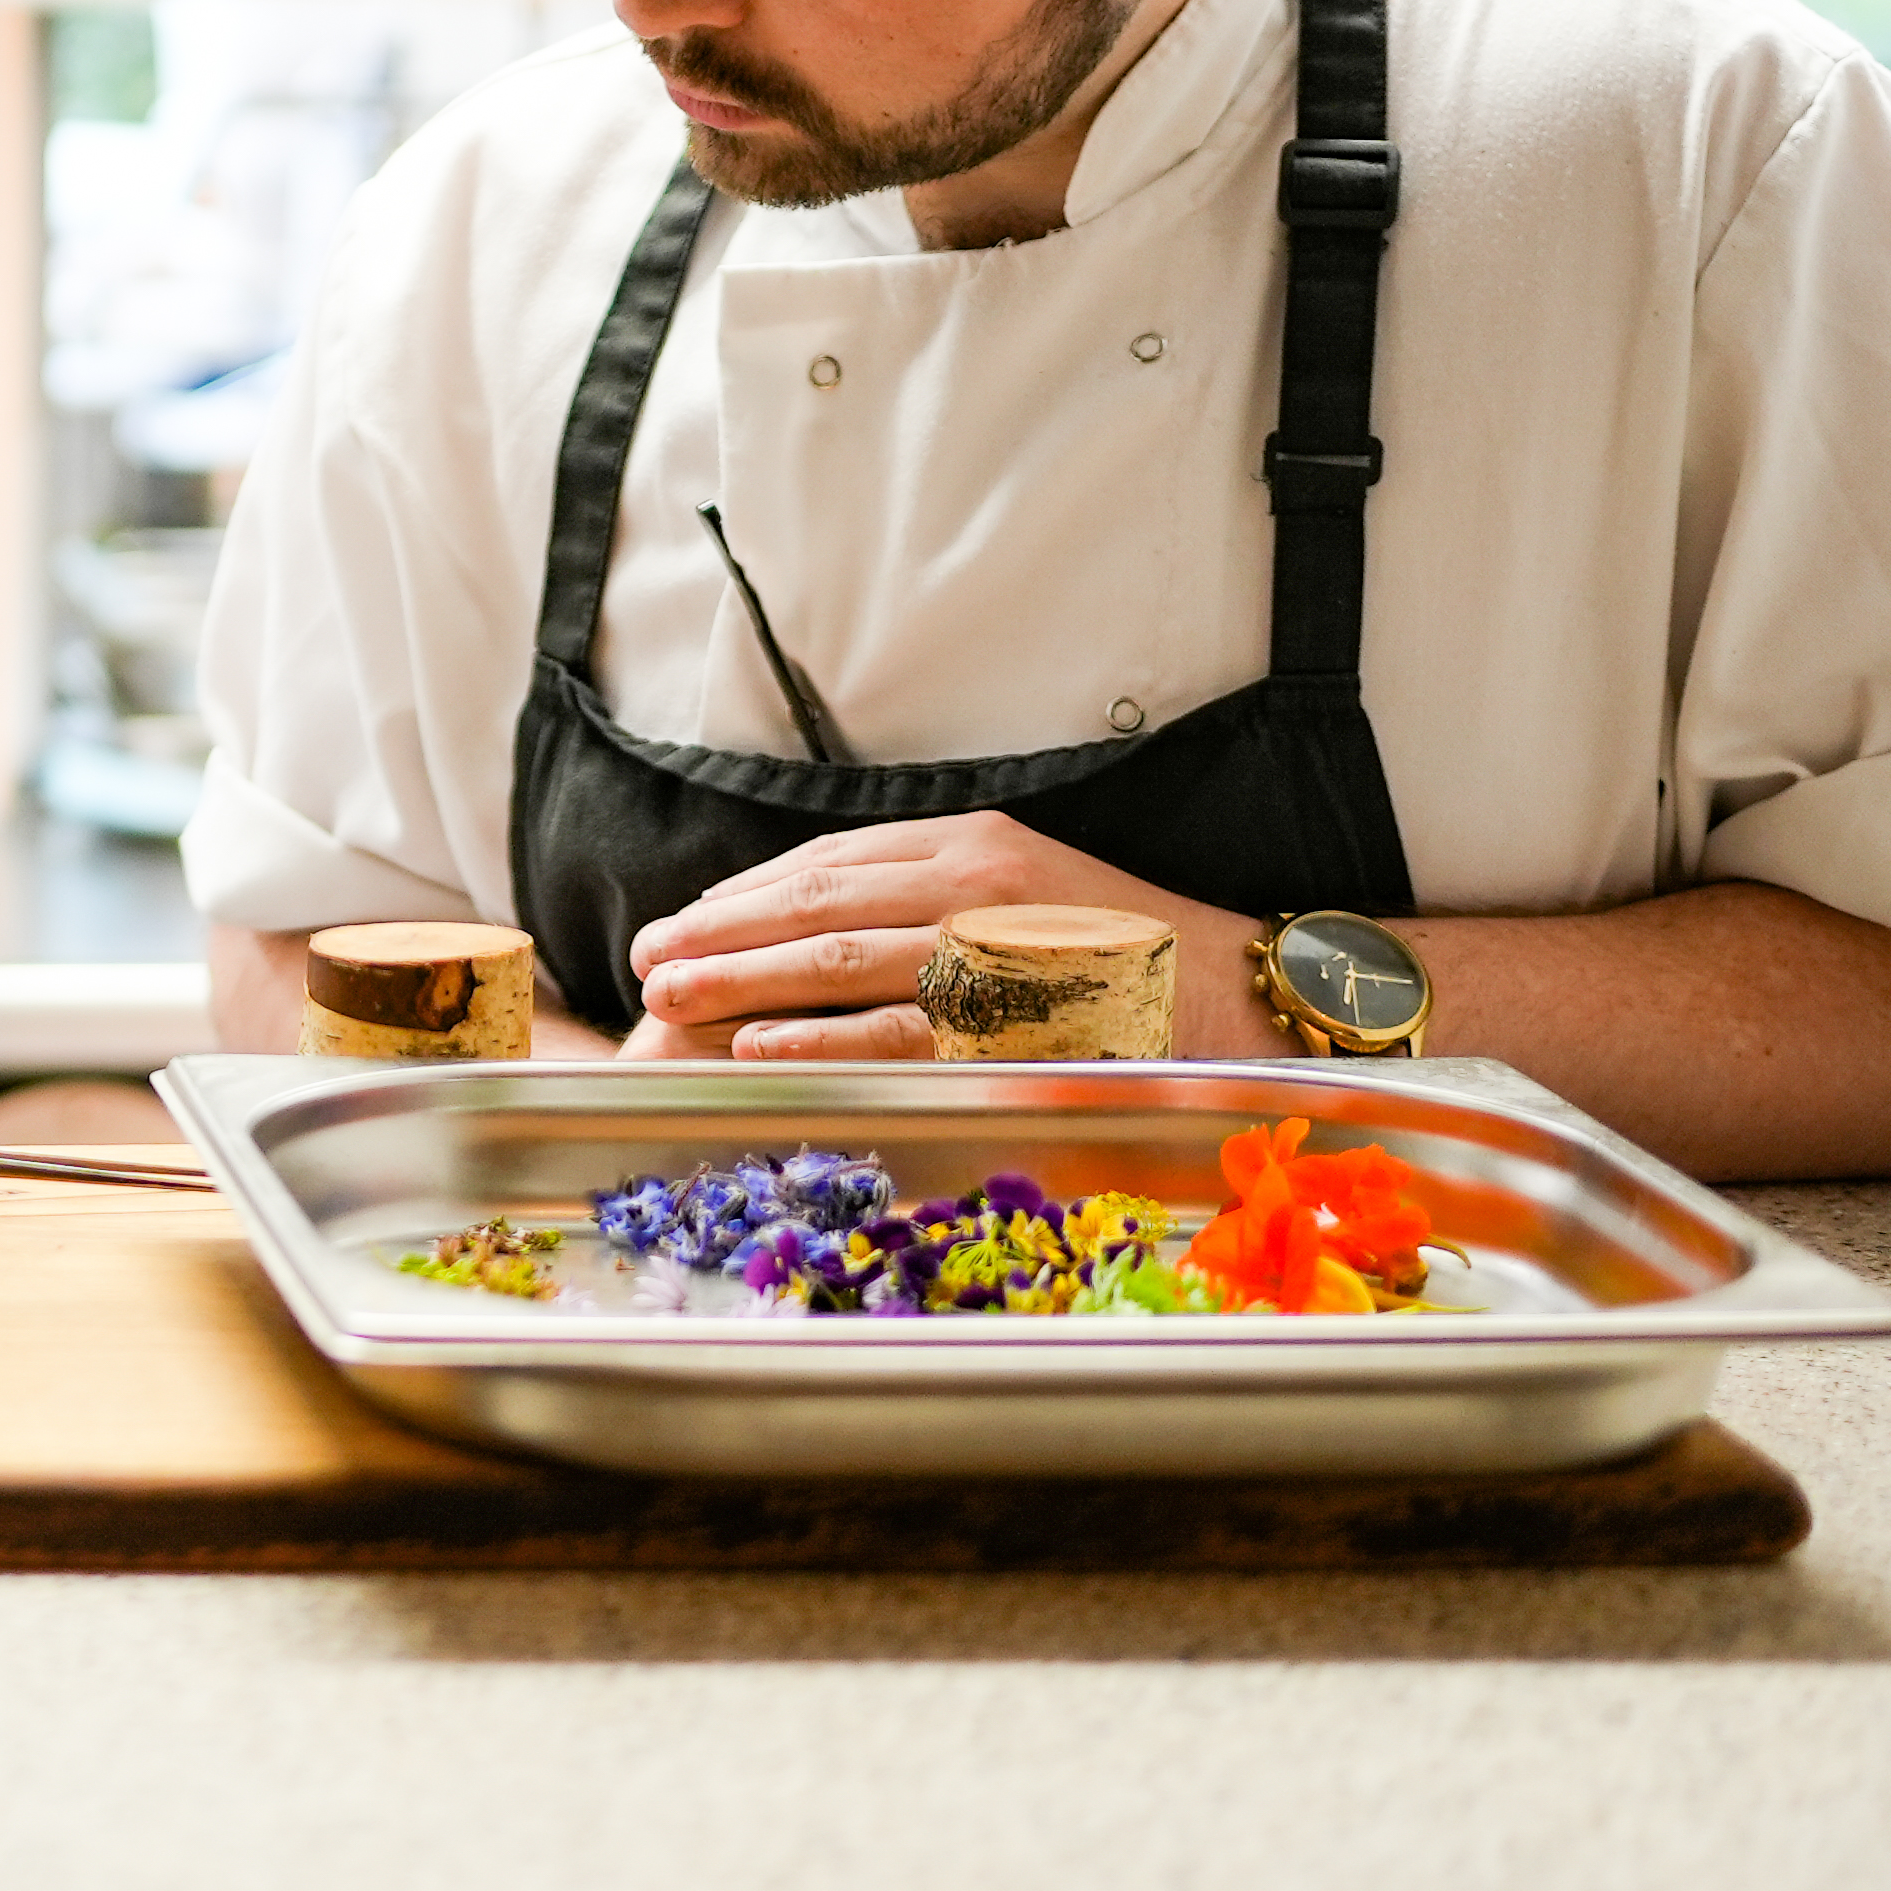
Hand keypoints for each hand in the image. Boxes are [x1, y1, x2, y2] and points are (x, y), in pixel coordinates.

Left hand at [618, 811, 1268, 1061]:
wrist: (1244, 991)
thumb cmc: (1125, 954)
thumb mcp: (1023, 895)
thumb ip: (935, 898)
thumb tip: (829, 925)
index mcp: (970, 847)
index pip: (829, 863)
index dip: (743, 894)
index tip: (680, 921)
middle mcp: (973, 883)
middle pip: (818, 902)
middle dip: (720, 932)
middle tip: (646, 961)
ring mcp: (995, 948)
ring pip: (843, 958)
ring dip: (745, 978)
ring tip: (672, 997)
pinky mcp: (1017, 1017)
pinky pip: (900, 1027)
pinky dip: (825, 1035)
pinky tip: (761, 1044)